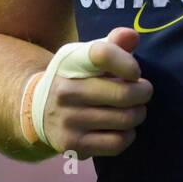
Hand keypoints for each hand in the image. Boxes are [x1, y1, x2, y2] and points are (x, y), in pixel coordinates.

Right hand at [31, 27, 152, 158]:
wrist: (38, 109)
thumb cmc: (77, 77)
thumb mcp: (88, 56)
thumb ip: (113, 43)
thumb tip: (133, 37)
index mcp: (71, 61)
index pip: (102, 54)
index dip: (127, 63)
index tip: (135, 72)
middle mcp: (66, 90)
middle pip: (124, 94)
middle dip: (144, 93)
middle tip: (144, 92)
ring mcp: (68, 119)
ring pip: (125, 119)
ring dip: (139, 114)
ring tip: (135, 109)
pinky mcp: (73, 144)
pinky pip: (117, 142)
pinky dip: (129, 135)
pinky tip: (123, 128)